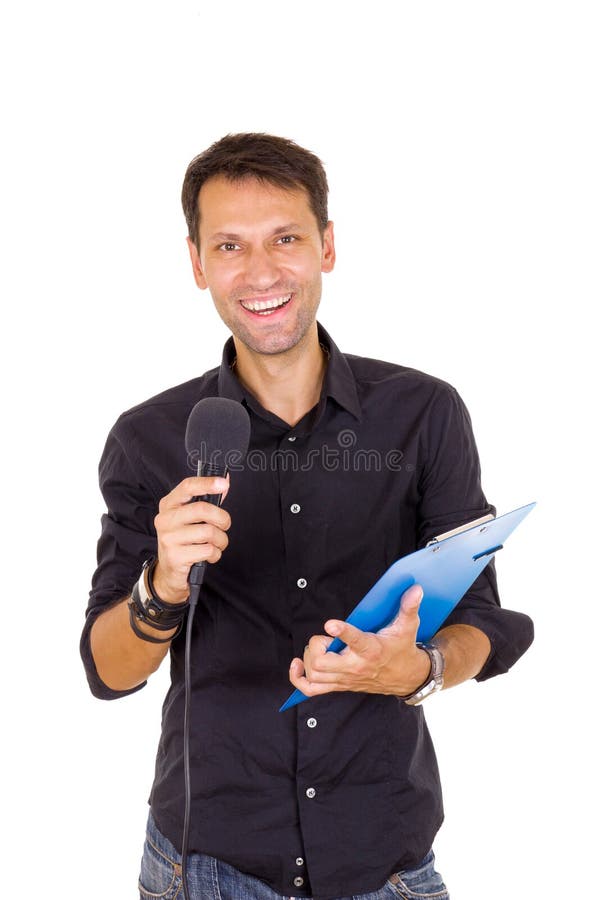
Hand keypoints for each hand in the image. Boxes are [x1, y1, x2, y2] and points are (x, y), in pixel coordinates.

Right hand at [152, 476, 231, 603]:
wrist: (170, 573)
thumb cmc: (184, 541)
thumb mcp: (190, 519)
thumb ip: (206, 501)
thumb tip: (224, 483)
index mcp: (169, 505)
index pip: (187, 487)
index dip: (207, 483)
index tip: (224, 483)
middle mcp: (165, 519)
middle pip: (202, 509)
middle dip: (222, 518)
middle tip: (224, 525)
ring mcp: (168, 538)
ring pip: (208, 532)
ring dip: (221, 540)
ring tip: (217, 544)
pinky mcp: (175, 557)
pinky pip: (208, 550)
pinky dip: (215, 554)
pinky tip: (209, 555)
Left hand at [288, 584, 430, 697]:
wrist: (407, 677)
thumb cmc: (403, 649)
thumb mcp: (408, 627)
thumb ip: (408, 607)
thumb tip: (415, 589)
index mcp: (371, 650)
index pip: (355, 641)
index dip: (342, 632)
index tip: (331, 624)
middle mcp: (356, 666)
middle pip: (322, 663)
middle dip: (316, 646)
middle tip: (324, 639)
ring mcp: (346, 679)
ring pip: (315, 675)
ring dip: (309, 659)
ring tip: (318, 648)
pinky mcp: (340, 685)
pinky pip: (311, 689)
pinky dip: (299, 678)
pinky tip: (298, 665)